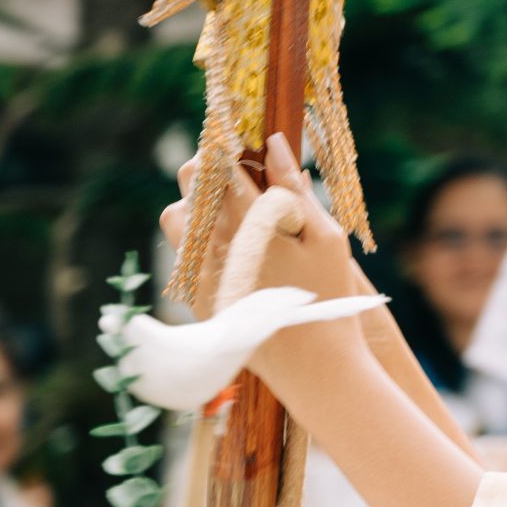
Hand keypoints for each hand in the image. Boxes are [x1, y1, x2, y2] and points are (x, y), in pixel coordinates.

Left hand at [162, 136, 364, 307]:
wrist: (314, 364)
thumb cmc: (330, 293)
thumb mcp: (326, 238)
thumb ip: (296, 191)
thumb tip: (275, 145)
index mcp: (252, 220)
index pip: (222, 162)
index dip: (228, 145)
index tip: (242, 143)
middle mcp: (217, 242)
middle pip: (190, 182)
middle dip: (210, 169)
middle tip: (238, 175)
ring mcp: (200, 270)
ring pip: (175, 217)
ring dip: (196, 206)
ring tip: (228, 213)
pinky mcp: (195, 295)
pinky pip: (181, 253)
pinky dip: (197, 240)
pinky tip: (229, 248)